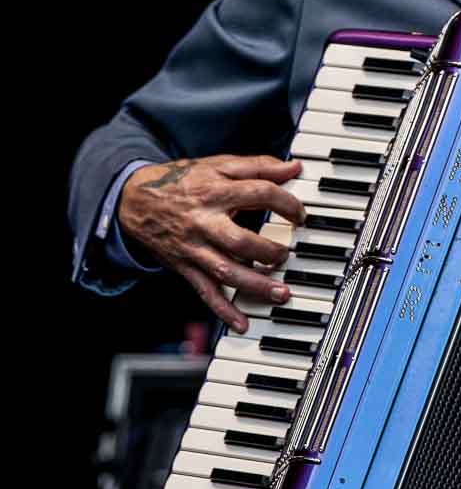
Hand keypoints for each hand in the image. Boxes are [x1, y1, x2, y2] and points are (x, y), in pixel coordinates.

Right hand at [118, 154, 306, 331]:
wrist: (134, 199)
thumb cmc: (181, 181)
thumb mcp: (218, 165)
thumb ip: (258, 166)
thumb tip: (293, 167)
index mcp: (216, 192)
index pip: (259, 194)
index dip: (286, 204)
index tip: (299, 215)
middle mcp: (205, 222)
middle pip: (240, 240)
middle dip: (269, 251)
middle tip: (287, 255)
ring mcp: (194, 248)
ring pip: (226, 271)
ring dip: (255, 285)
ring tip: (281, 293)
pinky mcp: (185, 267)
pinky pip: (205, 291)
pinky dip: (223, 310)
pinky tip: (242, 323)